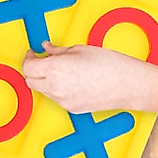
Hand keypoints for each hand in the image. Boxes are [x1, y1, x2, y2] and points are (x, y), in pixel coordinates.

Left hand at [22, 42, 157, 113]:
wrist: (128, 85)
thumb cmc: (109, 64)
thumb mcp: (80, 49)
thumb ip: (58, 50)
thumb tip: (46, 48)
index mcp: (55, 69)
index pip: (28, 67)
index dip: (28, 58)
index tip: (33, 53)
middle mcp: (55, 87)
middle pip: (30, 81)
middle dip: (33, 70)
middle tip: (42, 60)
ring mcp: (63, 101)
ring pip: (42, 91)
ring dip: (44, 80)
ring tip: (60, 69)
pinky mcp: (71, 108)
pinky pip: (56, 98)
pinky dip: (56, 89)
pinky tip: (70, 80)